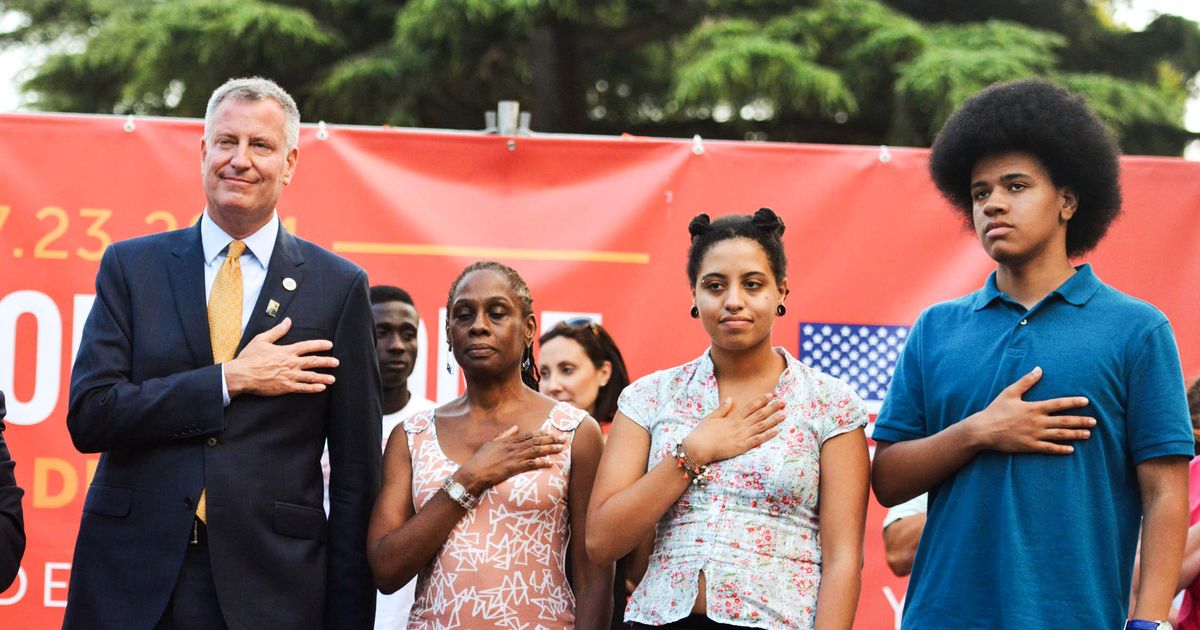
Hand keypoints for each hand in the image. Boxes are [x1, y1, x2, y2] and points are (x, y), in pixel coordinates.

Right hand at [224, 317, 338, 396]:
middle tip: (336, 362)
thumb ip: (277, 331)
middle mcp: (290, 363)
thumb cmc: (250, 357)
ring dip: (323, 377)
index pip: (307, 346)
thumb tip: (288, 321)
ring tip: (333, 378)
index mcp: (286, 351)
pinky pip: (302, 388)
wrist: (242, 375)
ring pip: (311, 376)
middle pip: (313, 361)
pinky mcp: (285, 387)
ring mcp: (289, 376)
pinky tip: (321, 388)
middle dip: (327, 361)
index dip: (320, 345)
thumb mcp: (262, 339)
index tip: (330, 345)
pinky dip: (313, 388)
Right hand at [455, 426, 567, 493]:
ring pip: (536, 450)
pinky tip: (550, 463)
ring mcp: (514, 457)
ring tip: (561, 448)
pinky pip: (531, 464)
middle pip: (536, 441)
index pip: (529, 434)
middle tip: (562, 439)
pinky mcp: (514, 468)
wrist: (474, 473)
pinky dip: (542, 463)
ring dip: (550, 449)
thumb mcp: (491, 443)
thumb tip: (515, 427)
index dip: (541, 433)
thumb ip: (504, 434)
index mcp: (508, 440)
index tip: (551, 432)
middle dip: (550, 439)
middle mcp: (513, 447)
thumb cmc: (480, 460)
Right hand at [683, 394, 785, 465]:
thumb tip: (731, 399)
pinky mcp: (742, 447)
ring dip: (773, 419)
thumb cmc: (703, 433)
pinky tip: (776, 431)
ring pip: (761, 426)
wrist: (699, 447)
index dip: (761, 400)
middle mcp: (740, 425)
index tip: (771, 395)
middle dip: (772, 407)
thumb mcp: (711, 417)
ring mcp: (742, 436)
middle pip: (759, 414)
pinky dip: (767, 435)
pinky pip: (758, 440)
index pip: (750, 407)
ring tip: (784, 414)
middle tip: (783, 402)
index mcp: (732, 418)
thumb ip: (722, 408)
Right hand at [966, 366, 1094, 454]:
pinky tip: (1071, 450)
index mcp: (1034, 408)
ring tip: (1087, 434)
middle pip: (1064, 421)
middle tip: (1094, 422)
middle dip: (1080, 421)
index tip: (1086, 402)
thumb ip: (1026, 381)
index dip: (1073, 402)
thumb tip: (1038, 369)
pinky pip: (1049, 448)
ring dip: (1075, 434)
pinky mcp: (1030, 446)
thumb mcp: (1010, 392)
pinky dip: (1061, 449)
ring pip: (1060, 435)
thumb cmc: (995, 410)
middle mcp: (1037, 422)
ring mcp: (1034, 435)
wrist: (984, 430)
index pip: (1058, 404)